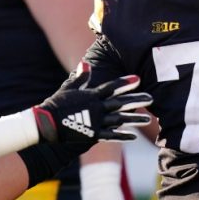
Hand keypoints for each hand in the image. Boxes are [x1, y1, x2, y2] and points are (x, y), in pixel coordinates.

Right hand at [33, 64, 151, 144]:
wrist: (47, 123)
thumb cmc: (57, 103)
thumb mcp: (68, 87)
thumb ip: (80, 76)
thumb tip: (85, 62)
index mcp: (91, 95)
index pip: (111, 87)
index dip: (125, 83)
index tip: (138, 79)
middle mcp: (96, 108)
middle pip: (120, 103)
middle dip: (136, 100)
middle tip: (151, 98)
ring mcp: (95, 122)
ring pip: (119, 120)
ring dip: (134, 119)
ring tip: (148, 119)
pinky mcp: (92, 135)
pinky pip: (110, 136)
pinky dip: (122, 136)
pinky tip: (133, 136)